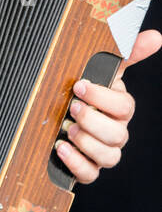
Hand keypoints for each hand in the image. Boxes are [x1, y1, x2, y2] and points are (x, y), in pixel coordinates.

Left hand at [56, 28, 161, 182]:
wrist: (59, 113)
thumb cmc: (85, 92)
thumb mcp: (101, 70)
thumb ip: (126, 52)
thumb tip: (156, 36)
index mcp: (120, 109)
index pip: (124, 107)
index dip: (103, 98)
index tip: (80, 85)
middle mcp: (116, 132)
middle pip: (118, 135)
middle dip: (93, 121)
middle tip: (73, 108)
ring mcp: (104, 152)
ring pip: (109, 156)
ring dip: (86, 142)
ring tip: (67, 129)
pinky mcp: (88, 168)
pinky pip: (90, 175)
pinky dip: (76, 163)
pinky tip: (60, 148)